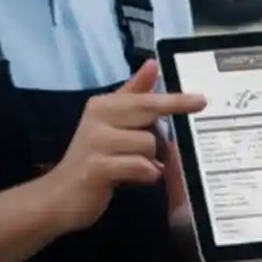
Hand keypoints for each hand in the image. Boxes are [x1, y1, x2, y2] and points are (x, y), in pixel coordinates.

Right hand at [46, 60, 206, 232]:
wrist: (59, 197)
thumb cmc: (93, 158)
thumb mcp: (112, 123)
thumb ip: (133, 94)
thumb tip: (152, 64)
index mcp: (103, 105)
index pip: (146, 99)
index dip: (175, 100)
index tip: (202, 100)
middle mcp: (98, 118)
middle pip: (150, 115)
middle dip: (166, 126)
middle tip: (178, 131)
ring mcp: (96, 142)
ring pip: (149, 144)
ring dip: (150, 160)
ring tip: (136, 168)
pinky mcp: (98, 168)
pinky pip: (140, 166)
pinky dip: (144, 174)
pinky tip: (134, 179)